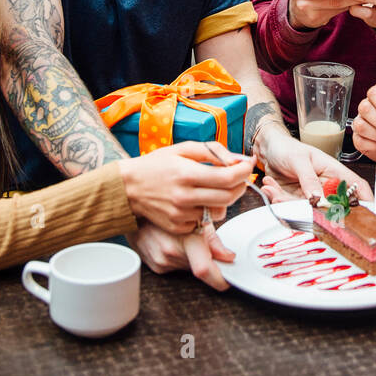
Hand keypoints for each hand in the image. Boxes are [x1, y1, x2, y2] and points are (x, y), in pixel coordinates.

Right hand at [118, 141, 251, 234]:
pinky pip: (204, 221)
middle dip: (240, 185)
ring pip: (219, 211)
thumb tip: (240, 160)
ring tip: (215, 188)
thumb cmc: (157, 164)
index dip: (244, 171)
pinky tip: (197, 200)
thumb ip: (214, 152)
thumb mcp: (184, 148)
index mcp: (187, 174)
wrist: (128, 187)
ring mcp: (181, 214)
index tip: (247, 165)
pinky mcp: (178, 227)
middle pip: (229, 197)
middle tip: (238, 177)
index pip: (229, 177)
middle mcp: (184, 196)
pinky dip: (206, 210)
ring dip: (224, 199)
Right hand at [130, 220, 235, 291]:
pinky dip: (182, 259)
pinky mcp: (157, 267)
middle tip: (207, 247)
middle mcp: (172, 252)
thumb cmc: (171, 210)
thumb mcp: (197, 217)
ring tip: (187, 240)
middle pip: (201, 268)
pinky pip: (177, 268)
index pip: (205, 269)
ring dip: (194, 259)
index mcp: (185, 239)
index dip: (221, 279)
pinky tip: (176, 244)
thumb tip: (229, 257)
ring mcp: (162, 261)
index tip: (229, 280)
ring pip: (190, 268)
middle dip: (209, 262)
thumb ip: (214, 241)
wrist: (139, 213)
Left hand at [255, 122, 371, 202]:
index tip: (367, 215)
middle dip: (313, 210)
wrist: (268, 149)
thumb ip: (308, 179)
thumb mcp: (299, 160)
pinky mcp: (296, 201)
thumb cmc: (287, 147)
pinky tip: (270, 187)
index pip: (356, 186)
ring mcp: (311, 195)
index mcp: (334, 171)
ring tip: (274, 190)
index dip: (366, 201)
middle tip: (295, 202)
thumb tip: (318, 199)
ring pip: (307, 211)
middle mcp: (325, 186)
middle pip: (331, 207)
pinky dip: (278, 201)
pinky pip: (290, 209)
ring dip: (287, 204)